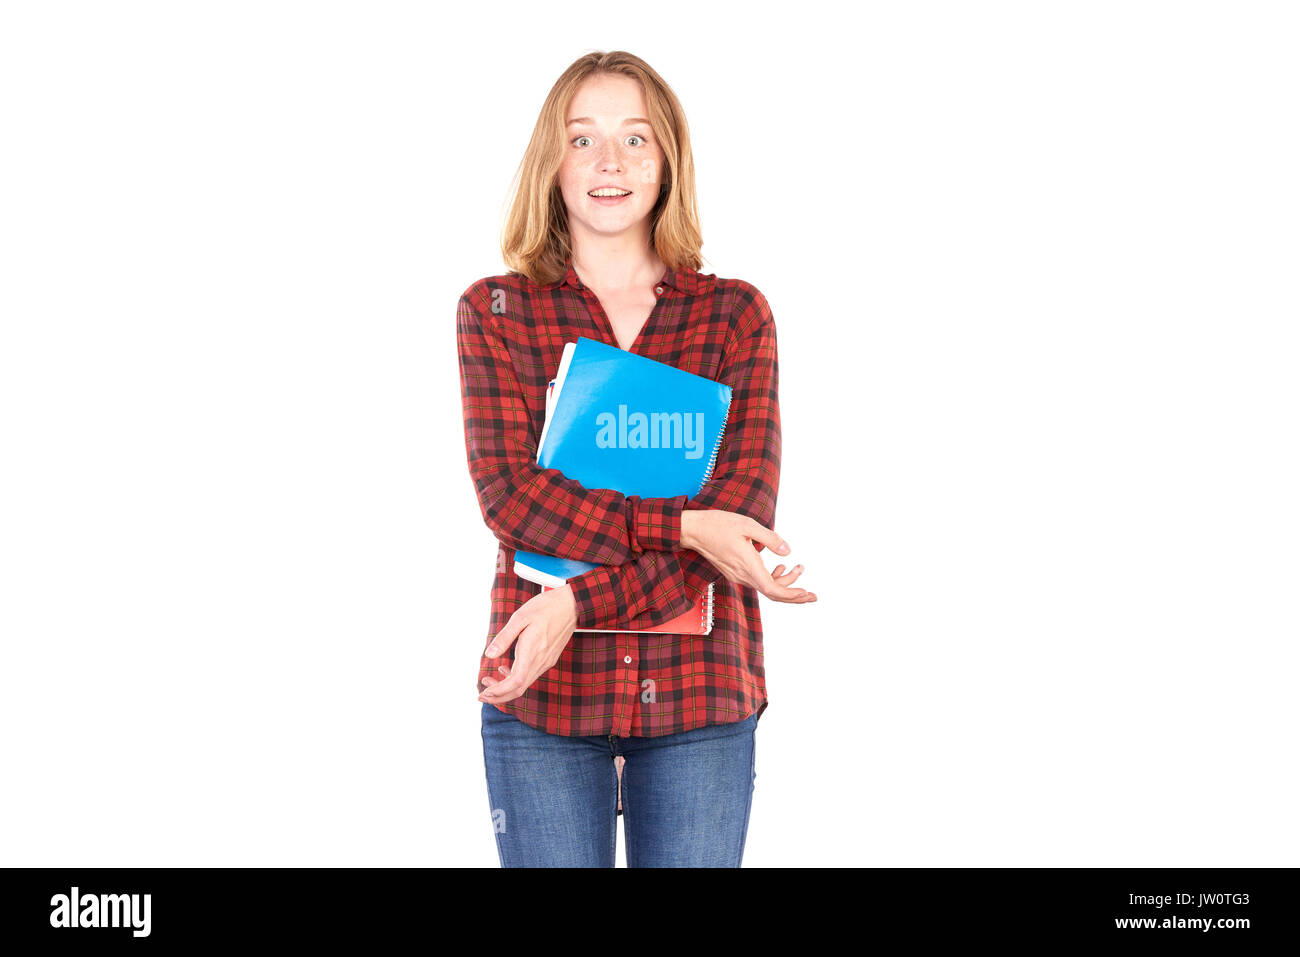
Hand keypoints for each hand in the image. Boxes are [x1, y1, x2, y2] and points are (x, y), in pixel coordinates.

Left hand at [478, 585, 578, 704]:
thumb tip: (489, 654)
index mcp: (532, 651)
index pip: (516, 682)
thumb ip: (504, 637)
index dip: (499, 691)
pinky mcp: (548, 659)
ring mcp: (546, 661)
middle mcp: (541, 661)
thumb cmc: (547, 607)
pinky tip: (505, 669)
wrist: (572, 605)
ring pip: (524, 684)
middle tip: (481, 695)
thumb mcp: (520, 617)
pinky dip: (515, 680)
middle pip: (519, 689)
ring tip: (488, 681)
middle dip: (498, 696)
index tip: (484, 692)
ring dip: (505, 688)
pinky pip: (530, 676)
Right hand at [681, 509, 817, 602]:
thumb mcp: (748, 525)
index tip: (807, 593)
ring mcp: (738, 575)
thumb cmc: (718, 524)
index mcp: (748, 566)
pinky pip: (757, 581)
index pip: (773, 590)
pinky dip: (772, 577)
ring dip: (784, 582)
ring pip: (766, 587)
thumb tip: (787, 551)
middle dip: (794, 594)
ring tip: (799, 568)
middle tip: (812, 593)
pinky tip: (780, 565)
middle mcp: (743, 575)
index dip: (792, 595)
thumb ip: (770, 539)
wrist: (693, 530)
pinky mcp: (735, 572)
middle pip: (772, 593)